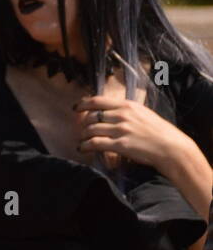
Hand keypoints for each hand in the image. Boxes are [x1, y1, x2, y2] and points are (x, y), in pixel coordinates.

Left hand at [75, 94, 189, 172]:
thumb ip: (126, 111)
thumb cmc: (159, 131)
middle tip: (81, 130)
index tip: (76, 107)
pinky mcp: (120, 145)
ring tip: (82, 140)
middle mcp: (122, 115)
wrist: (172, 148)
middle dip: (83, 124)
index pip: (98, 101)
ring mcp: (121, 130)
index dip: (83, 104)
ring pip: (91, 130)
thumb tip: (108, 112)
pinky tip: (82, 148)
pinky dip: (85, 146)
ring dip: (83, 136)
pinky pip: (95, 143)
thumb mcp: (142, 113)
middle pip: (91, 117)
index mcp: (128, 105)